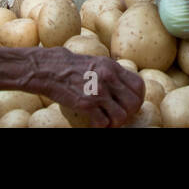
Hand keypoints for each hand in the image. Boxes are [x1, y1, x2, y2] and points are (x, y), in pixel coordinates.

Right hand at [25, 51, 144, 127]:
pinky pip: (103, 123)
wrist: (49, 69)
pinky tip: (94, 122)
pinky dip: (101, 126)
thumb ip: (112, 73)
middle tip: (117, 115)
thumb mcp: (97, 62)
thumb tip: (126, 86)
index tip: (130, 105)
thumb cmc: (72, 67)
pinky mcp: (86, 104)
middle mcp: (109, 78)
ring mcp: (98, 92)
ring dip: (114, 122)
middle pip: (134, 103)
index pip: (139, 86)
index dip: (138, 99)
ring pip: (121, 116)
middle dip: (128, 113)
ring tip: (106, 120)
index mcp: (113, 67)